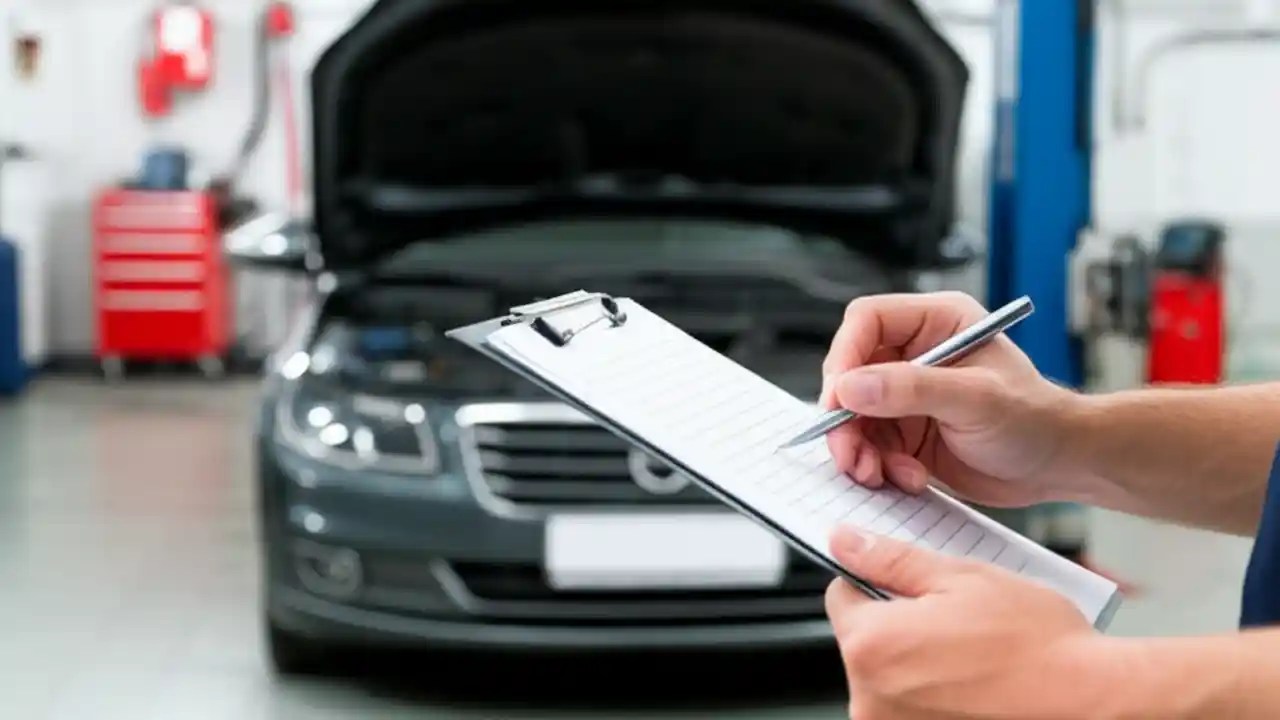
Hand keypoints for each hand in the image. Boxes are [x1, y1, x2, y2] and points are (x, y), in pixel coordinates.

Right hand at [821, 292, 1081, 506]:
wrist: (1057, 466)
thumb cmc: (1035, 419)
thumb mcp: (976, 399)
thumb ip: (911, 389)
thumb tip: (852, 386)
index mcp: (936, 323)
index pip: (866, 321)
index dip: (845, 356)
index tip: (839, 399)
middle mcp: (914, 354)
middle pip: (850, 373)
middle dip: (845, 418)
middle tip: (849, 452)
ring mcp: (906, 394)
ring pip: (853, 415)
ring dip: (858, 449)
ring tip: (878, 473)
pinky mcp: (904, 430)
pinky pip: (868, 445)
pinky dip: (878, 466)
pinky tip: (910, 478)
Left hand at [825, 527, 1110, 719]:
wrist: (1091, 701)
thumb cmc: (1037, 643)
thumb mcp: (961, 577)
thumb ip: (891, 560)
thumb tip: (845, 541)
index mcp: (871, 645)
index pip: (839, 597)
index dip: (874, 582)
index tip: (910, 586)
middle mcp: (871, 698)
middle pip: (863, 641)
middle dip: (898, 625)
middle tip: (955, 621)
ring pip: (888, 677)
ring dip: (917, 663)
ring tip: (969, 655)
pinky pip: (909, 708)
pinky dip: (933, 695)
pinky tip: (972, 683)